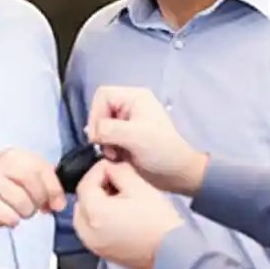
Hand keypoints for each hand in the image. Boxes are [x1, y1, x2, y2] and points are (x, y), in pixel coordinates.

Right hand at [0, 148, 66, 232]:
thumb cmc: (2, 191)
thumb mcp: (23, 182)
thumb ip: (44, 187)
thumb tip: (59, 204)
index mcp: (15, 156)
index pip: (42, 168)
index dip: (54, 188)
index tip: (57, 203)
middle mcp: (1, 165)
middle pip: (32, 181)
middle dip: (39, 200)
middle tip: (35, 208)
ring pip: (22, 202)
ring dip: (25, 213)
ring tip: (18, 211)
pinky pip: (9, 216)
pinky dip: (12, 220)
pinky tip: (6, 216)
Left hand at [73, 160, 183, 268]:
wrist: (173, 252)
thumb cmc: (158, 221)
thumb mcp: (138, 186)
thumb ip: (119, 171)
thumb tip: (110, 167)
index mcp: (94, 213)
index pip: (85, 183)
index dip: (98, 170)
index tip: (111, 167)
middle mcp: (88, 231)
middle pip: (82, 200)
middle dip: (96, 187)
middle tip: (115, 181)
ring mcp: (94, 245)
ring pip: (85, 216)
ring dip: (96, 203)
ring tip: (118, 198)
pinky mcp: (102, 253)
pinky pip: (91, 230)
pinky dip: (99, 219)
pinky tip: (118, 214)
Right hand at [85, 86, 207, 194]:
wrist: (176, 173)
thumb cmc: (161, 150)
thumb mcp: (135, 136)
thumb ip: (110, 129)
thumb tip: (93, 133)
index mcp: (135, 97)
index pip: (103, 95)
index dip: (96, 113)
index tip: (97, 135)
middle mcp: (130, 105)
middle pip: (100, 110)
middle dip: (100, 130)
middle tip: (106, 147)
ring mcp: (127, 121)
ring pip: (101, 126)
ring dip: (103, 141)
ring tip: (114, 154)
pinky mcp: (125, 136)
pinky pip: (106, 137)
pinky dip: (108, 147)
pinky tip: (117, 157)